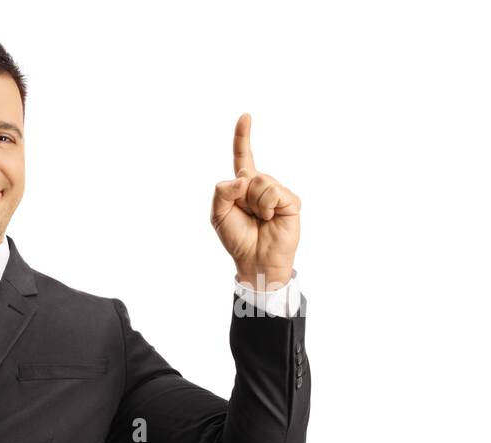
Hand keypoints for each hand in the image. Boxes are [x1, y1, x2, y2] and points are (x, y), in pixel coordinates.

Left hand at [210, 114, 299, 288]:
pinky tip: (270, 218)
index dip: (242, 137)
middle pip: (246, 173)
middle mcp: (261, 185)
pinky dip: (267, 207)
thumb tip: (243, 177)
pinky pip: (273, 193)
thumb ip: (222, 192)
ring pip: (260, 182)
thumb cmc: (237, 238)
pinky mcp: (290, 200)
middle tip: (246, 213)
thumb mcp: (218, 215)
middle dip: (240, 195)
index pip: (242, 157)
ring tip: (259, 218)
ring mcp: (277, 191)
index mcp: (242, 186)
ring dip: (254, 203)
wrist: (254, 260)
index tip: (245, 116)